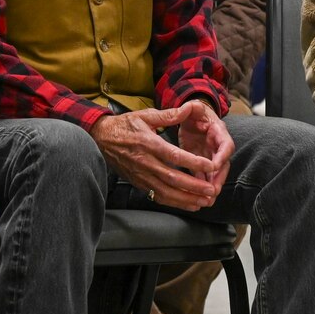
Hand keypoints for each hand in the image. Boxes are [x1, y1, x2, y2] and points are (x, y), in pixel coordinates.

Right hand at [90, 106, 219, 211]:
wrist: (102, 139)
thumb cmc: (126, 126)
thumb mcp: (146, 116)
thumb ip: (168, 115)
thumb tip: (188, 108)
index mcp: (149, 144)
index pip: (174, 155)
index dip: (193, 162)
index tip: (210, 165)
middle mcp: (146, 162)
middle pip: (172, 178)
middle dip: (194, 186)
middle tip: (212, 190)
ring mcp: (142, 176)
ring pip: (166, 192)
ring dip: (187, 199)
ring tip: (205, 201)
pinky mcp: (140, 184)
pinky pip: (158, 196)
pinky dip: (175, 203)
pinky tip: (190, 204)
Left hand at [176, 100, 233, 192]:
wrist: (192, 118)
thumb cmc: (195, 112)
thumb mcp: (194, 107)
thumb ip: (193, 107)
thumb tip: (192, 105)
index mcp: (219, 132)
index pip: (225, 145)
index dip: (222, 156)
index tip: (215, 166)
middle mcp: (218, 147)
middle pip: (223, 165)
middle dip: (219, 178)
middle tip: (213, 191)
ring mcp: (210, 156)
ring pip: (214, 174)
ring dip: (211, 187)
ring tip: (207, 200)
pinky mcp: (201, 163)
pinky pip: (203, 176)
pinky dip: (201, 186)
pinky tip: (196, 198)